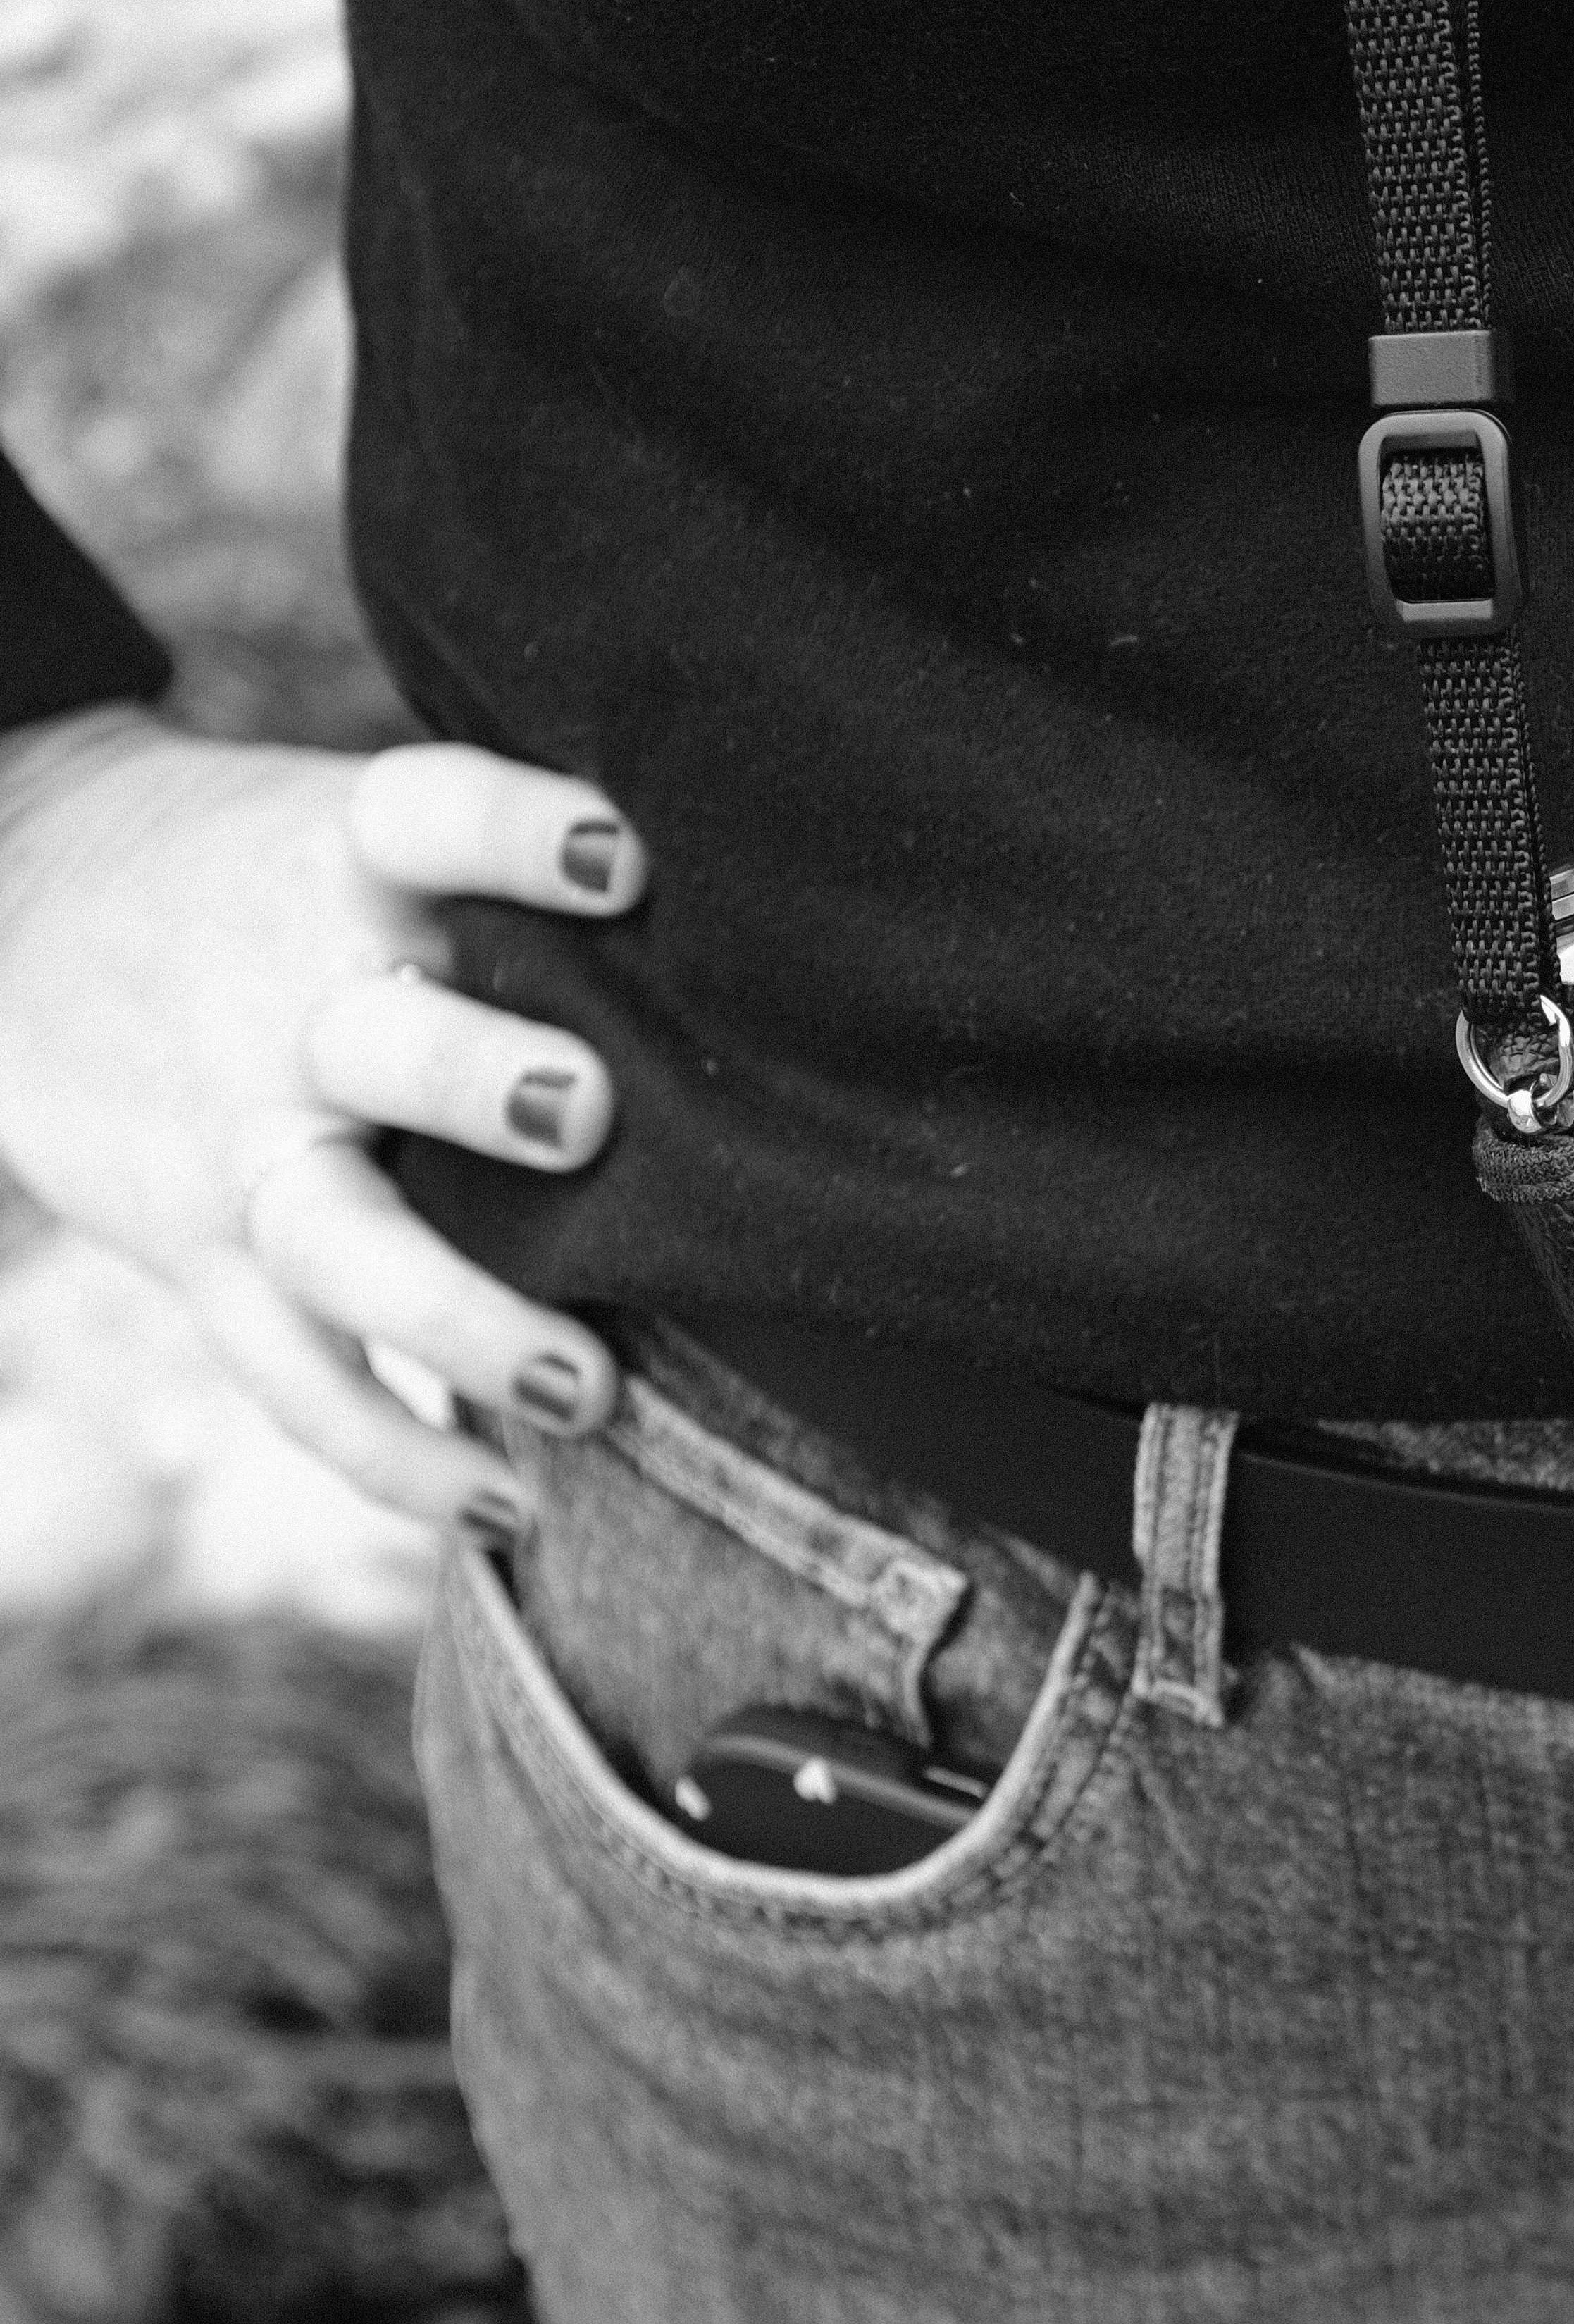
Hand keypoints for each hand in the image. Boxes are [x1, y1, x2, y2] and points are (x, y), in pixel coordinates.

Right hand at [0, 705, 648, 1529]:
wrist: (15, 905)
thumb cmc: (276, 873)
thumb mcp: (356, 827)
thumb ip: (505, 863)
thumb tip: (750, 891)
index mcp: (344, 867)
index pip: (425, 818)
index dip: (516, 832)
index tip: (624, 857)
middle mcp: (296, 1012)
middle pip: (383, 1052)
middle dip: (480, 1087)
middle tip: (591, 1116)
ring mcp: (244, 1148)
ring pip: (338, 1248)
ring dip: (461, 1324)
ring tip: (589, 1386)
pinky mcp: (200, 1256)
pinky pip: (293, 1379)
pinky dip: (391, 1453)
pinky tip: (505, 1505)